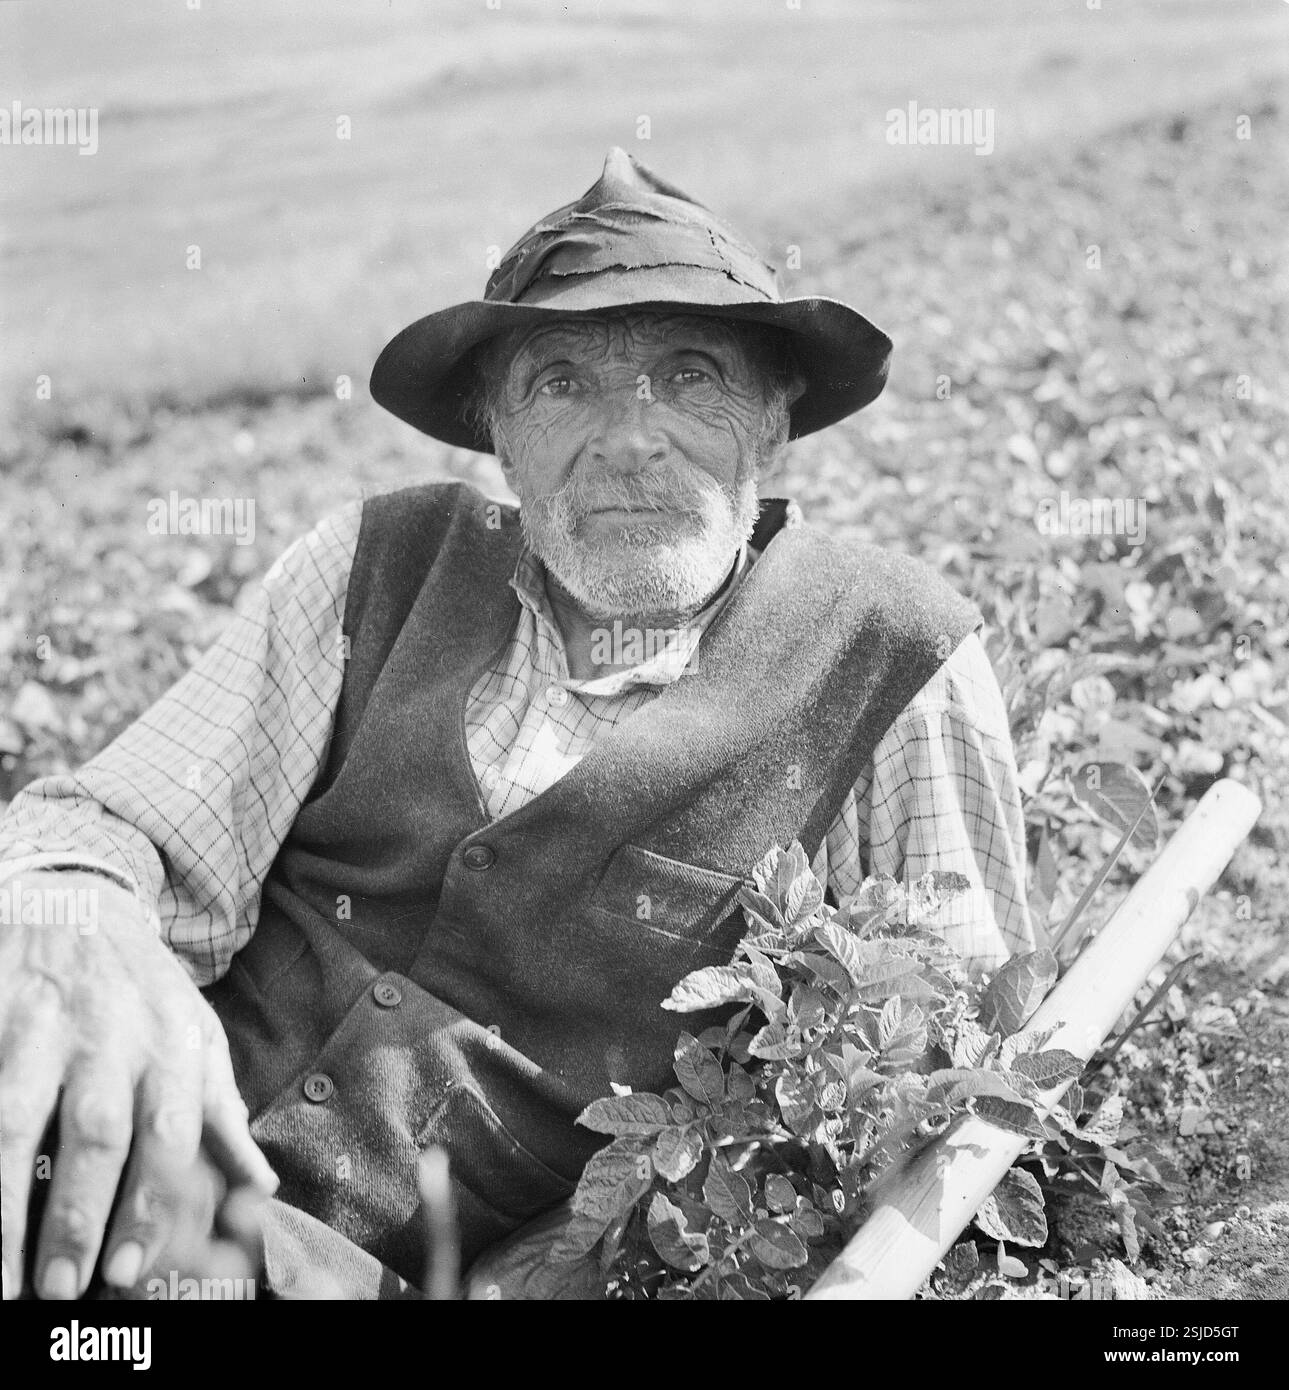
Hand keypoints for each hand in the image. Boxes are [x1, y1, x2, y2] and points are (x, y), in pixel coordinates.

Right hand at [0, 870, 276, 1299]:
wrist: (80, 905)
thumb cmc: (143, 990)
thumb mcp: (196, 1034)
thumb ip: (220, 1111)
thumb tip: (261, 1185)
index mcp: (171, 1043)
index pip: (167, 1133)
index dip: (147, 1203)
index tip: (127, 1270)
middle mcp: (109, 1034)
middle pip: (93, 1134)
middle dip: (75, 1217)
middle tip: (60, 1287)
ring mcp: (41, 1024)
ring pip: (13, 1121)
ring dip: (3, 1207)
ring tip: (0, 1279)